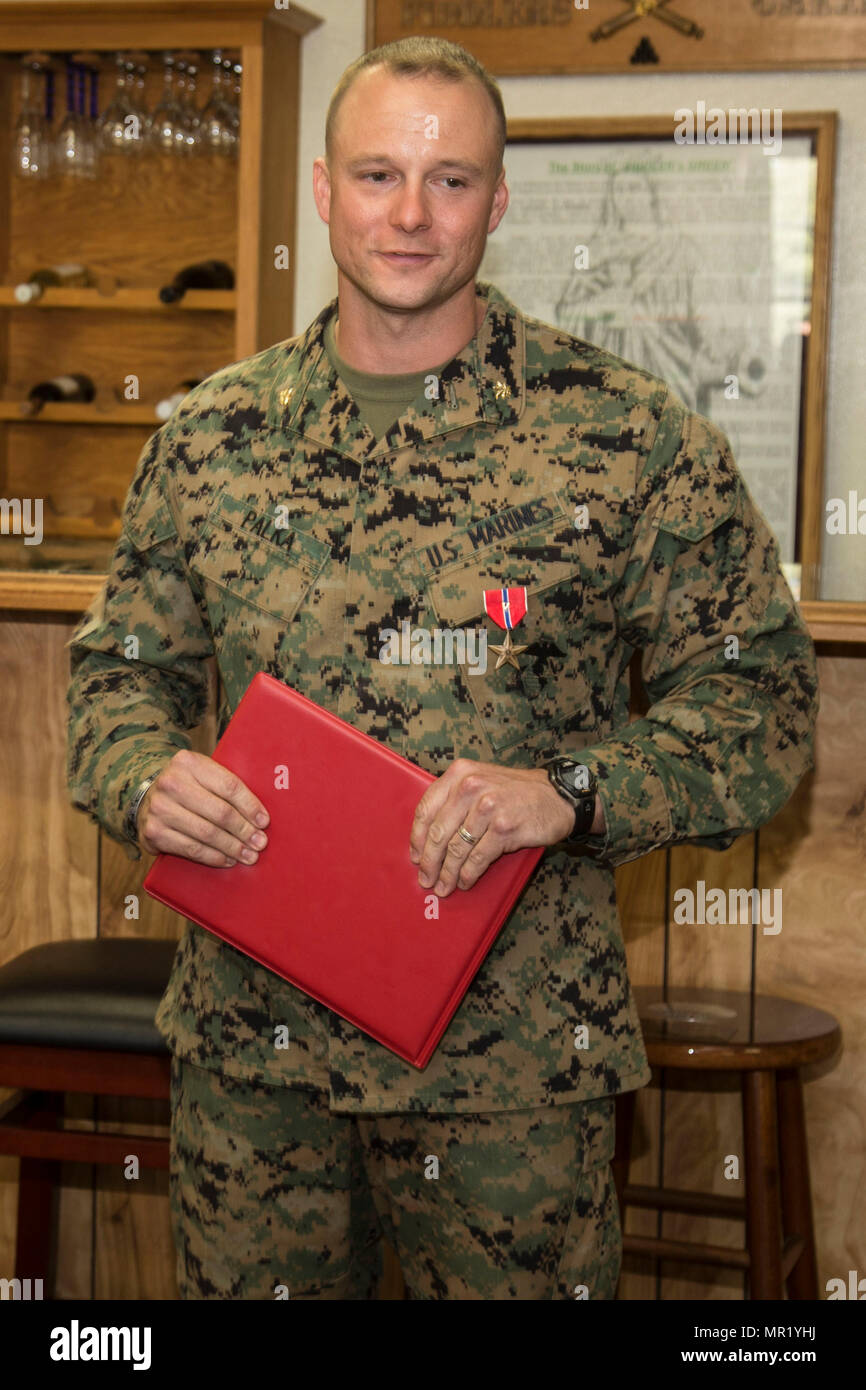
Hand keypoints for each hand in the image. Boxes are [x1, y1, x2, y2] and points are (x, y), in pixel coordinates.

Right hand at [137, 749, 268, 866]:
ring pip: (207, 833)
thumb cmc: (187, 787)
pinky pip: (192, 849)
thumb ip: (226, 784)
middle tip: (260, 843)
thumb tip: (261, 814)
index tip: (264, 822)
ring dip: (232, 847)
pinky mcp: (153, 832)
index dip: (250, 806)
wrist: (147, 799)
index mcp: (189, 762)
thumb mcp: (203, 774)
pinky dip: (214, 857)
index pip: (229, 786)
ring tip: (249, 855)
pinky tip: (228, 860)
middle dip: (244, 831)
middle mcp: (171, 783)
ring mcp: (160, 808)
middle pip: (220, 812)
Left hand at [409, 759, 604, 897]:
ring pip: (457, 848)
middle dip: (430, 861)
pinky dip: (468, 874)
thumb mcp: (481, 781)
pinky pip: (478, 858)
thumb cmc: (515, 792)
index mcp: (460, 774)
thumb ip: (455, 799)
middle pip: (439, 833)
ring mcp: (488, 807)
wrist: (557, 797)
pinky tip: (464, 882)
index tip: (415, 856)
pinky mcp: (505, 828)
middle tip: (426, 879)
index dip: (418, 838)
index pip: (426, 809)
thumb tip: (427, 838)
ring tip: (444, 887)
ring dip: (447, 873)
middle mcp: (471, 787)